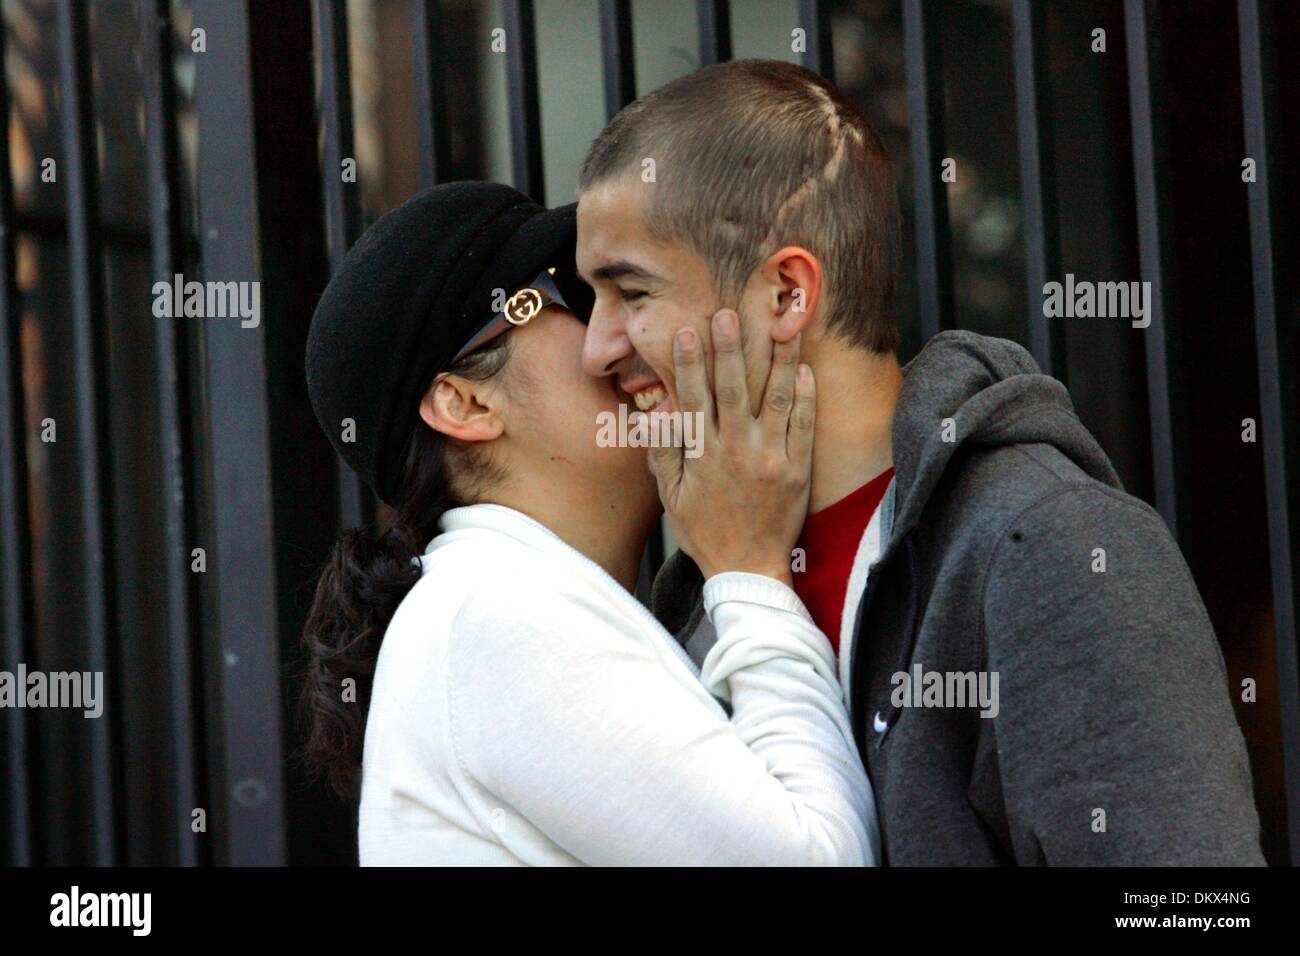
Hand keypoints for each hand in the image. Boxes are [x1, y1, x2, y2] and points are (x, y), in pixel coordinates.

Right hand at [646, 308, 814, 586]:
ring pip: (775, 399)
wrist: (748, 570)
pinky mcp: (797, 470)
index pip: (695, 398)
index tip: (690, 331)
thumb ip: (663, 452)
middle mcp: (737, 451)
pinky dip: (805, 396)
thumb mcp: (670, 497)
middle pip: (734, 389)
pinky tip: (805, 368)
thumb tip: (655, 413)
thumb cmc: (704, 532)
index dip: (691, 363)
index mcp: (703, 456)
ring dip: (777, 359)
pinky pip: (803, 426)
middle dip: (732, 349)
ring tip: (781, 326)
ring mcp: (771, 459)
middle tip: (730, 313)